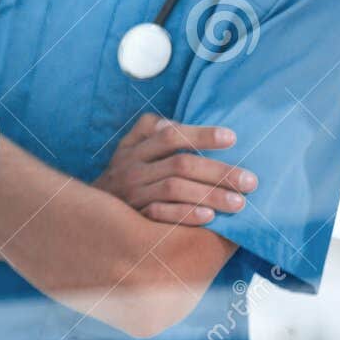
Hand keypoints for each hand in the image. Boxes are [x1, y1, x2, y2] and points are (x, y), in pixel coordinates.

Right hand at [93, 114, 256, 225]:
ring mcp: (133, 193)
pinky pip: (162, 215)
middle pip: (179, 165)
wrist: (90, 214)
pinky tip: (209, 218)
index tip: (232, 138)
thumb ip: (150, 132)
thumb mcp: (129, 149)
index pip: (170, 135)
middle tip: (250, 181)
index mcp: (136, 148)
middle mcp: (133, 168)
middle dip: (218, 171)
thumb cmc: (123, 176)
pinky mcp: (135, 217)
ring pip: (174, 190)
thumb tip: (177, 121)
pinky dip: (186, 214)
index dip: (200, 135)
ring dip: (209, 195)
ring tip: (239, 203)